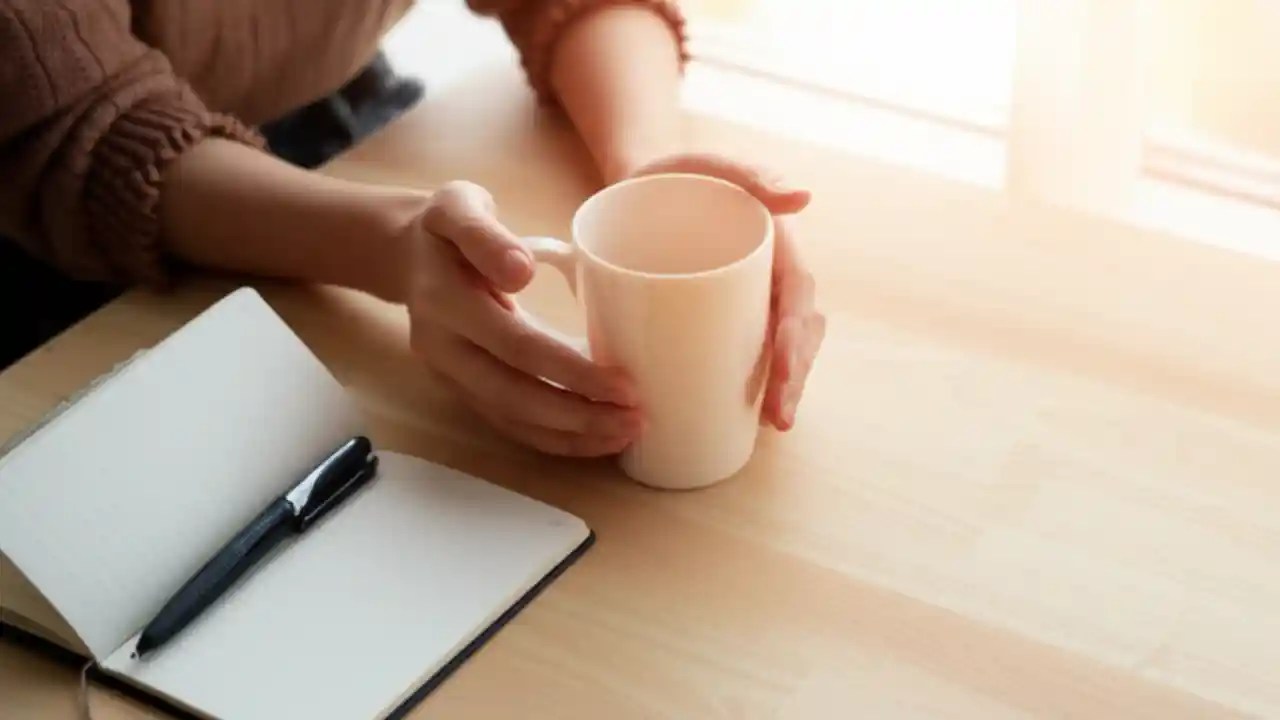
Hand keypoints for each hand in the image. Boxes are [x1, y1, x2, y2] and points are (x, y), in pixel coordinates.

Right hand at [397, 181, 643, 455]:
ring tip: (625, 434)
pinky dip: (551, 438)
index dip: (570, 370)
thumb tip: (521, 272)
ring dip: (570, 434)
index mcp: (445, 301)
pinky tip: (592, 438)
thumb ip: (485, 236)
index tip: (624, 383)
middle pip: (514, 395)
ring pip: (511, 419)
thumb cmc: (446, 228)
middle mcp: (442, 348)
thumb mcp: (458, 206)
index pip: (516, 346)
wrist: (407, 255)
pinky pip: (506, 424)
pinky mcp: (461, 390)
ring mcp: (448, 376)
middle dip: (578, 415)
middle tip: (636, 419)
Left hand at [630, 154, 825, 429]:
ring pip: (777, 348)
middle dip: (795, 378)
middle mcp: (767, 279)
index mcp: (775, 250)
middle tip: (776, 417)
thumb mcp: (708, 166)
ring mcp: (744, 300)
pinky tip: (744, 415)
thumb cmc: (678, 174)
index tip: (786, 372)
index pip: (798, 302)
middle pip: (796, 334)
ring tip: (768, 422)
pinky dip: (752, 382)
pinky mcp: (716, 315)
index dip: (797, 340)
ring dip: (783, 386)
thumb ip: (749, 173)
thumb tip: (803, 198)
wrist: (638, 185)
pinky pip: (744, 352)